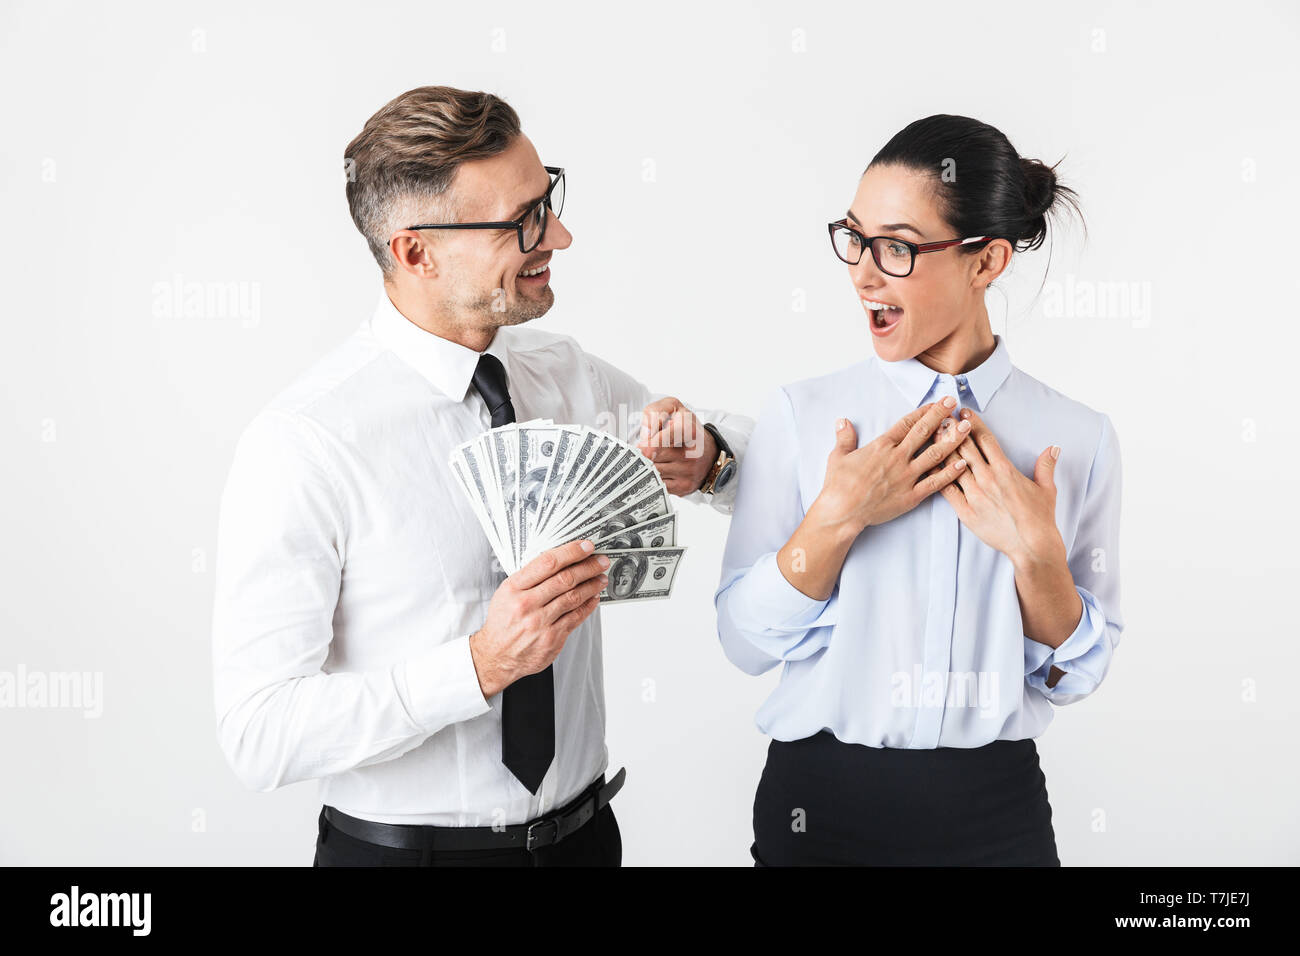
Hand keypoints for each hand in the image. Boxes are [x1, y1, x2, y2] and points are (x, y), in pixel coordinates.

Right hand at [469, 540, 609, 697]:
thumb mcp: (506, 593)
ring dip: (592, 585)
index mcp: (513, 588)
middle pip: (565, 579)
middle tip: (601, 561)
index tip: (585, 546)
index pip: (547, 563)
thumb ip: (529, 578)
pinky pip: (576, 617)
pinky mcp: (552, 639)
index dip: (571, 552)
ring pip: (573, 597)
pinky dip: (588, 606)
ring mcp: (540, 623)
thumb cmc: (503, 622)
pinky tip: (594, 598)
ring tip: (601, 578)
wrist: (497, 656)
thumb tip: (561, 560)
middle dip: (588, 567)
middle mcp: (526, 604)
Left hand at [638, 397, 715, 495]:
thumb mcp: (673, 408)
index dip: (654, 444)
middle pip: (655, 456)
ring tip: (650, 457)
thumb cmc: (685, 426)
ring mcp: (688, 472)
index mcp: (690, 430)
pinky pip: (658, 484)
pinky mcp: (684, 486)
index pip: (669, 437)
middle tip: (641, 449)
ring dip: (646, 464)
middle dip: (643, 453)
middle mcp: (692, 454)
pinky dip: (652, 477)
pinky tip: (656, 469)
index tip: (643, 449)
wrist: (709, 452)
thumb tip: (646, 433)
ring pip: (654, 470)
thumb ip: (655, 412)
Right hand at [807, 397, 971, 539]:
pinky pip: (935, 483)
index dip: (924, 411)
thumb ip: (844, 437)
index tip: (937, 403)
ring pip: (934, 455)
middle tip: (954, 403)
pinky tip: (962, 464)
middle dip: (941, 416)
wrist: (842, 512)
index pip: (907, 423)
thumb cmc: (838, 486)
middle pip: (924, 432)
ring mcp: (906, 477)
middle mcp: (897, 458)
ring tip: (966, 428)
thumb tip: (842, 421)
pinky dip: (949, 473)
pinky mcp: (911, 496)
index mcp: (881, 446)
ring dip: (952, 440)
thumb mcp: (838, 457)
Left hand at [928, 408, 1064, 565]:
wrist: (1031, 545)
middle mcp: (988, 478)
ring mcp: (975, 494)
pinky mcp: (965, 511)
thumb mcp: (1047, 489)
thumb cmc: (1040, 518)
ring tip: (931, 433)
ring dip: (941, 447)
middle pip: (965, 447)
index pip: (986, 439)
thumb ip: (1046, 466)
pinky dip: (936, 475)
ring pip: (953, 464)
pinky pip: (946, 489)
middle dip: (952, 429)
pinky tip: (927, 464)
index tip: (964, 412)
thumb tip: (1053, 448)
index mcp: (1006, 469)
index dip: (973, 423)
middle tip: (941, 415)